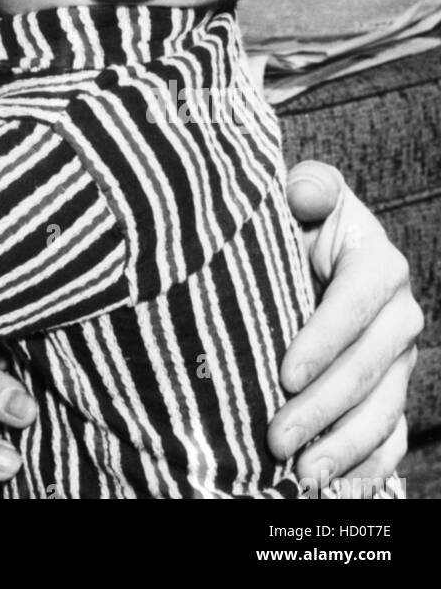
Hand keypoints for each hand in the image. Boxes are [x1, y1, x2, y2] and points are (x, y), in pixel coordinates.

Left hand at [268, 161, 421, 496]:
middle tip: (276, 438)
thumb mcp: (301, 194)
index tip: (284, 374)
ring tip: (300, 474)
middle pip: (367, 367)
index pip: (354, 305)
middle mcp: (398, 313)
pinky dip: (368, 465)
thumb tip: (307, 192)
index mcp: (378, 261)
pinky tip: (339, 487)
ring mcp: (399, 357)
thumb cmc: (294, 218)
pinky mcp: (391, 388)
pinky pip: (390, 435)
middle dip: (322, 407)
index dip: (323, 341)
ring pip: (382, 409)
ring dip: (342, 446)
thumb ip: (307, 188)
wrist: (304, 245)